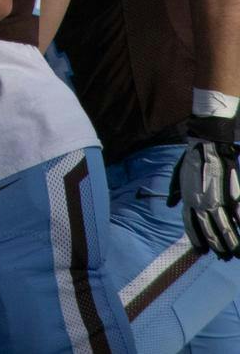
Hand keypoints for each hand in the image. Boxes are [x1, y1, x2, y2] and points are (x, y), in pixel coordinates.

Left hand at [172, 119, 239, 258]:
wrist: (206, 144)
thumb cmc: (191, 159)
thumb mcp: (177, 176)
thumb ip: (175, 192)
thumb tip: (169, 204)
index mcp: (187, 199)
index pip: (190, 225)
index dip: (196, 239)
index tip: (201, 251)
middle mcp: (201, 203)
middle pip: (209, 230)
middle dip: (217, 246)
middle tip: (222, 257)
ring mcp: (217, 200)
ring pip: (224, 227)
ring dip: (231, 242)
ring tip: (235, 254)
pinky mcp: (231, 195)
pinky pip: (237, 214)